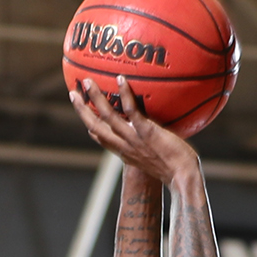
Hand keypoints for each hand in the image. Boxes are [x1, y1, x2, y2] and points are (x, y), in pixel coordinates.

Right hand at [69, 76, 198, 183]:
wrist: (183, 176)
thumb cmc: (177, 169)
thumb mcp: (158, 158)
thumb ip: (154, 145)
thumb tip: (163, 132)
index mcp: (126, 153)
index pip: (101, 139)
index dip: (90, 125)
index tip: (84, 112)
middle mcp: (125, 146)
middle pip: (95, 127)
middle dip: (82, 110)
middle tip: (73, 92)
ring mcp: (134, 139)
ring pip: (107, 117)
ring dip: (95, 98)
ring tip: (87, 81)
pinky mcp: (146, 132)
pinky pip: (131, 111)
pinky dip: (124, 95)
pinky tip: (121, 79)